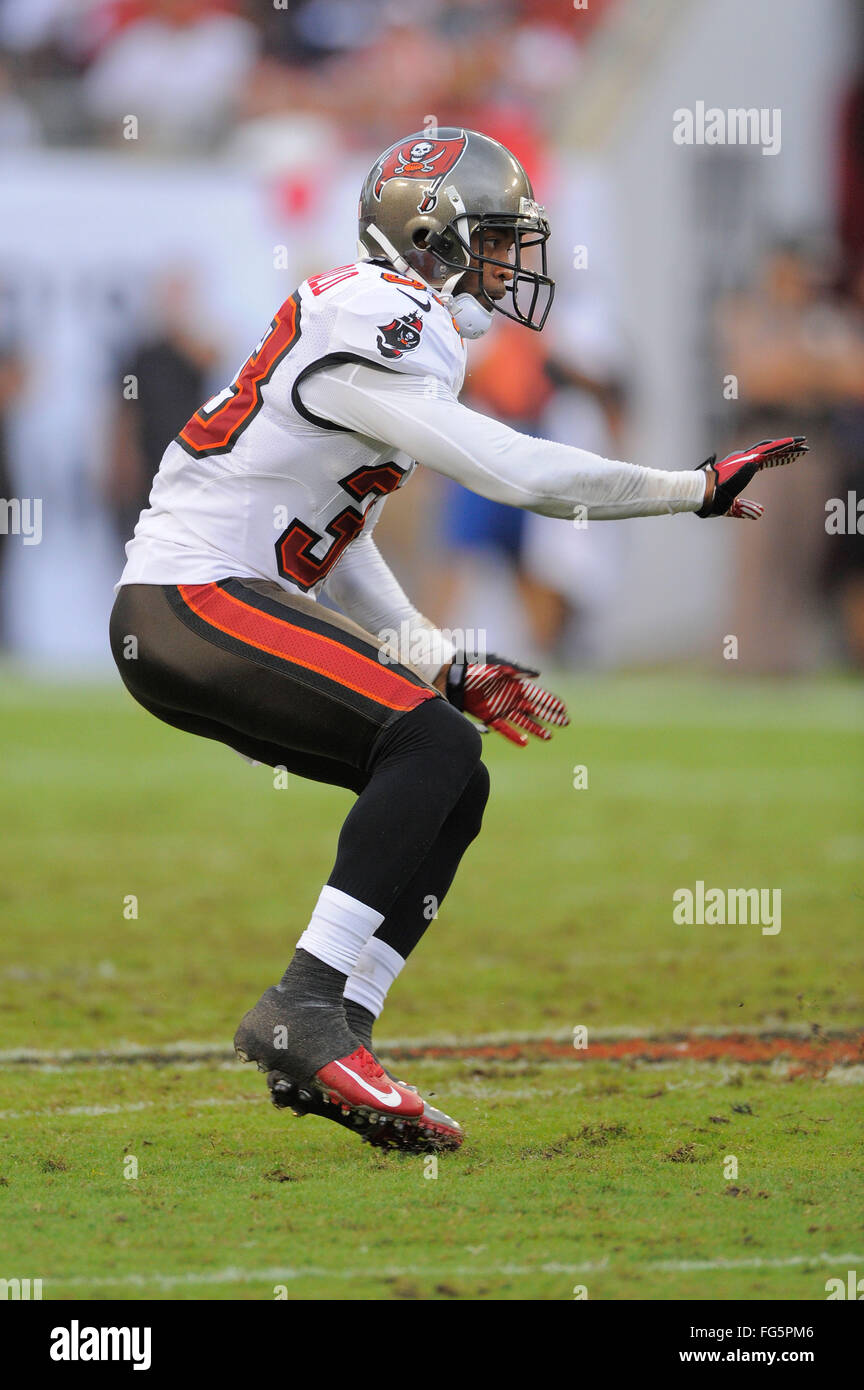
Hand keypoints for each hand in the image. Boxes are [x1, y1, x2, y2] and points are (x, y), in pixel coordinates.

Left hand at [445, 652, 568, 746]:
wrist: (455, 674)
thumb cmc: (477, 665)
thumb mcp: (499, 663)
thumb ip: (517, 669)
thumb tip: (538, 675)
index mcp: (515, 684)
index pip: (538, 695)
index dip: (551, 702)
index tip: (564, 709)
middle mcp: (510, 697)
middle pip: (534, 709)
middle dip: (550, 716)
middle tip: (565, 722)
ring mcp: (500, 707)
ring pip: (523, 721)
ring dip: (536, 729)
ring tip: (549, 737)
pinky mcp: (488, 716)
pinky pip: (504, 728)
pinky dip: (514, 735)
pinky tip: (525, 743)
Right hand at [696, 436, 808, 517]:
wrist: (703, 494)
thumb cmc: (712, 500)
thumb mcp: (733, 507)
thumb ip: (745, 508)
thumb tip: (761, 513)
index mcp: (740, 467)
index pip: (763, 461)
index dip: (778, 459)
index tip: (790, 458)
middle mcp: (744, 459)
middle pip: (770, 451)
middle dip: (787, 449)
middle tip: (802, 446)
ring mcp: (747, 458)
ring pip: (773, 448)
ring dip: (790, 444)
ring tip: (805, 441)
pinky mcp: (750, 460)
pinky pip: (771, 450)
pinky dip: (783, 445)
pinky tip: (795, 442)